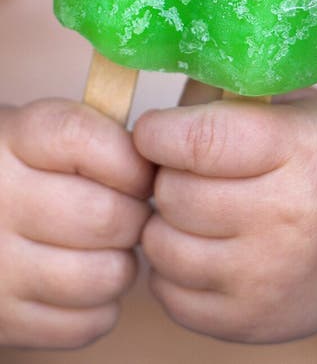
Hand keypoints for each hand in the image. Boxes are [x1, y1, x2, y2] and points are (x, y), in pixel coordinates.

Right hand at [0, 100, 153, 348]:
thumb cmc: (23, 172)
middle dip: (136, 216)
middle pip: (107, 216)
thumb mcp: (42, 135)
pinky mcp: (4, 321)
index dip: (129, 160)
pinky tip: (84, 280)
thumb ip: (97, 137)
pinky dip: (100, 306)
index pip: (83, 140)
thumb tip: (160, 166)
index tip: (141, 171)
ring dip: (122, 263)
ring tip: (107, 248)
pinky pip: (87, 323)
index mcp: (9, 141)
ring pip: (105, 275)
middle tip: (130, 213)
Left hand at [133, 87, 316, 342]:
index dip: (160, 131)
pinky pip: (168, 293)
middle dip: (166, 174)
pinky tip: (201, 245)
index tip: (156, 129)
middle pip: (175, 192)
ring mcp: (269, 278)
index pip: (202, 141)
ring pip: (162, 245)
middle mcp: (290, 217)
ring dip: (165, 220)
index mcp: (305, 150)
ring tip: (193, 205)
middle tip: (183, 168)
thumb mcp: (302, 106)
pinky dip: (171, 267)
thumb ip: (238, 88)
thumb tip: (167, 67)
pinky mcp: (249, 322)